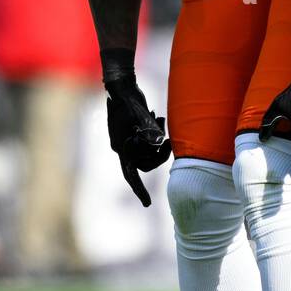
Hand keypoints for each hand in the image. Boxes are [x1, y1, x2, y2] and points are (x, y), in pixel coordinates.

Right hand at [104, 70, 170, 206]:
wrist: (121, 86)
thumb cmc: (126, 100)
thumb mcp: (137, 115)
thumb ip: (148, 129)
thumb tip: (160, 142)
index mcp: (121, 147)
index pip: (130, 174)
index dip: (139, 190)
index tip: (147, 204)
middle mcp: (125, 147)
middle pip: (147, 163)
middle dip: (160, 155)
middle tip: (169, 142)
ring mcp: (130, 141)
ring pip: (151, 151)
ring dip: (159, 140)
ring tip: (160, 119)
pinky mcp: (137, 133)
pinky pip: (151, 140)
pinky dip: (156, 131)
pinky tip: (157, 116)